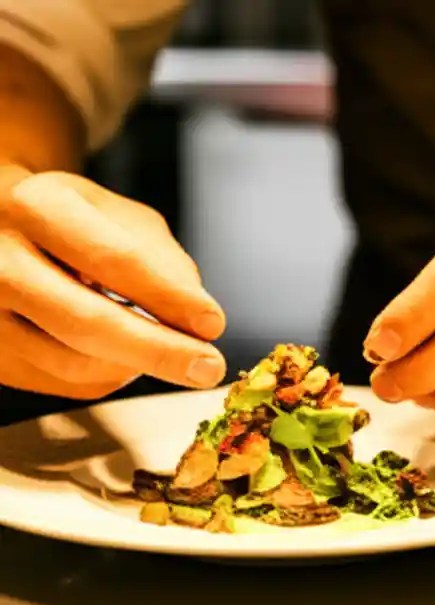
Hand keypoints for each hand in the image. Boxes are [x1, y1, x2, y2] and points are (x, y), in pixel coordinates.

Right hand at [0, 166, 225, 398]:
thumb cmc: (61, 219)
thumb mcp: (110, 212)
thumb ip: (157, 256)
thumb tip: (192, 318)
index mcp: (36, 207)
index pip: (113, 259)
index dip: (168, 296)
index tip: (213, 323)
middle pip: (86, 322)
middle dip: (158, 350)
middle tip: (207, 367)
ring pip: (73, 364)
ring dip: (134, 366)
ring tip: (164, 350)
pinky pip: (59, 383)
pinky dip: (105, 375)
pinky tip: (121, 355)